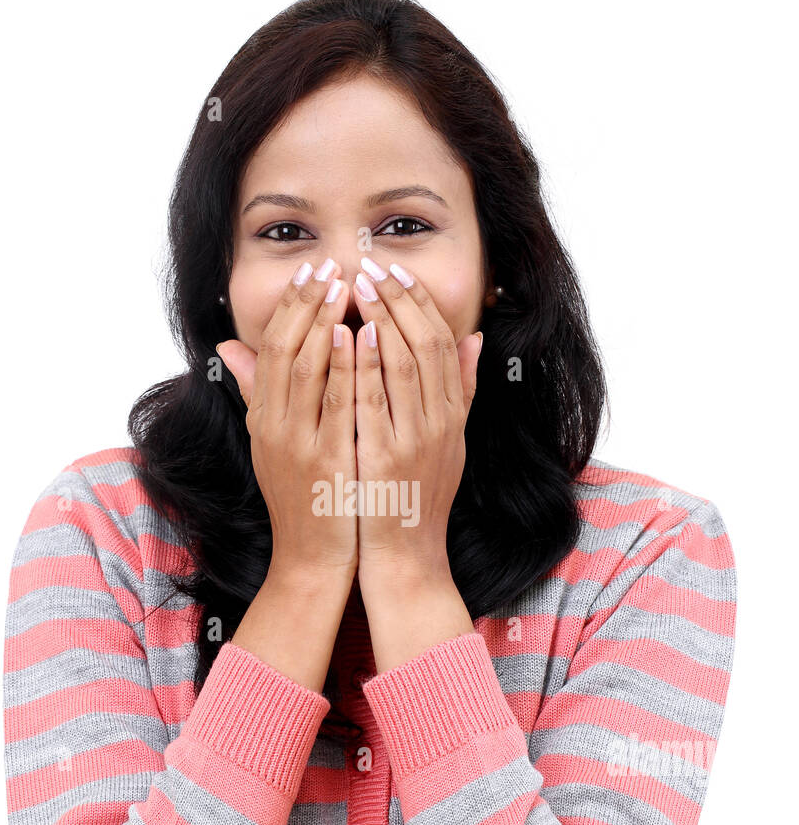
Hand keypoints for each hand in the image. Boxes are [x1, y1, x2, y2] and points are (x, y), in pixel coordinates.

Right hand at [217, 259, 357, 579]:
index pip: (270, 347)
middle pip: (285, 348)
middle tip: (329, 264)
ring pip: (308, 368)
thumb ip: (257, 393)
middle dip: (307, 302)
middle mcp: (275, 426)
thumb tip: (229, 344)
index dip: (290, 306)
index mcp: (264, 419)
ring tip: (346, 284)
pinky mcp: (327, 461)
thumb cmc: (302, 499)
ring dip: (326, 321)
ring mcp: (299, 443)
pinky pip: (336, 404)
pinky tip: (359, 336)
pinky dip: (345, 366)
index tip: (310, 272)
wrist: (312, 560)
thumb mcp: (271, 442)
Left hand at [351, 260, 481, 584]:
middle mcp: (440, 423)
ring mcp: (415, 440)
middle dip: (398, 299)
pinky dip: (366, 364)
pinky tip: (352, 336)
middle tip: (372, 264)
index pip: (441, 343)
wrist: (407, 559)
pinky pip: (376, 401)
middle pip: (426, 344)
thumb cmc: (416, 499)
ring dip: (381, 319)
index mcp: (452, 416)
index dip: (419, 303)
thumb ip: (459, 390)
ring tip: (358, 284)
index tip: (396, 271)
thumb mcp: (448, 442)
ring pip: (405, 364)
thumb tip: (473, 338)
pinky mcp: (386, 458)